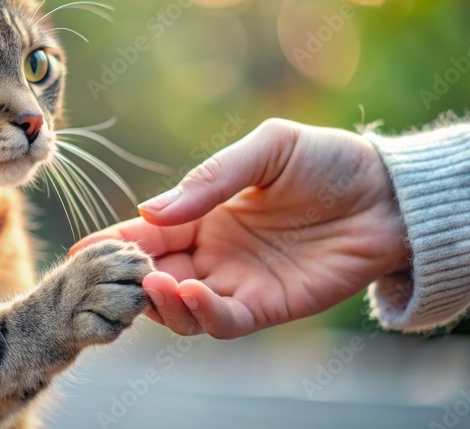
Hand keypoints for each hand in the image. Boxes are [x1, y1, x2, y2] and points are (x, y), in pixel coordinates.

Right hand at [71, 119, 409, 338]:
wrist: (391, 195)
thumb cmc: (330, 161)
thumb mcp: (267, 150)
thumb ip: (213, 178)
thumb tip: (151, 209)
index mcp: (206, 214)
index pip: (148, 233)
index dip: (113, 242)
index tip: (79, 251)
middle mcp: (214, 252)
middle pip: (155, 274)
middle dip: (128, 278)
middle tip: (106, 275)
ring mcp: (238, 282)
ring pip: (181, 306)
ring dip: (159, 300)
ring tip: (151, 282)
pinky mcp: (268, 306)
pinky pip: (223, 320)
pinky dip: (199, 313)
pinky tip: (189, 293)